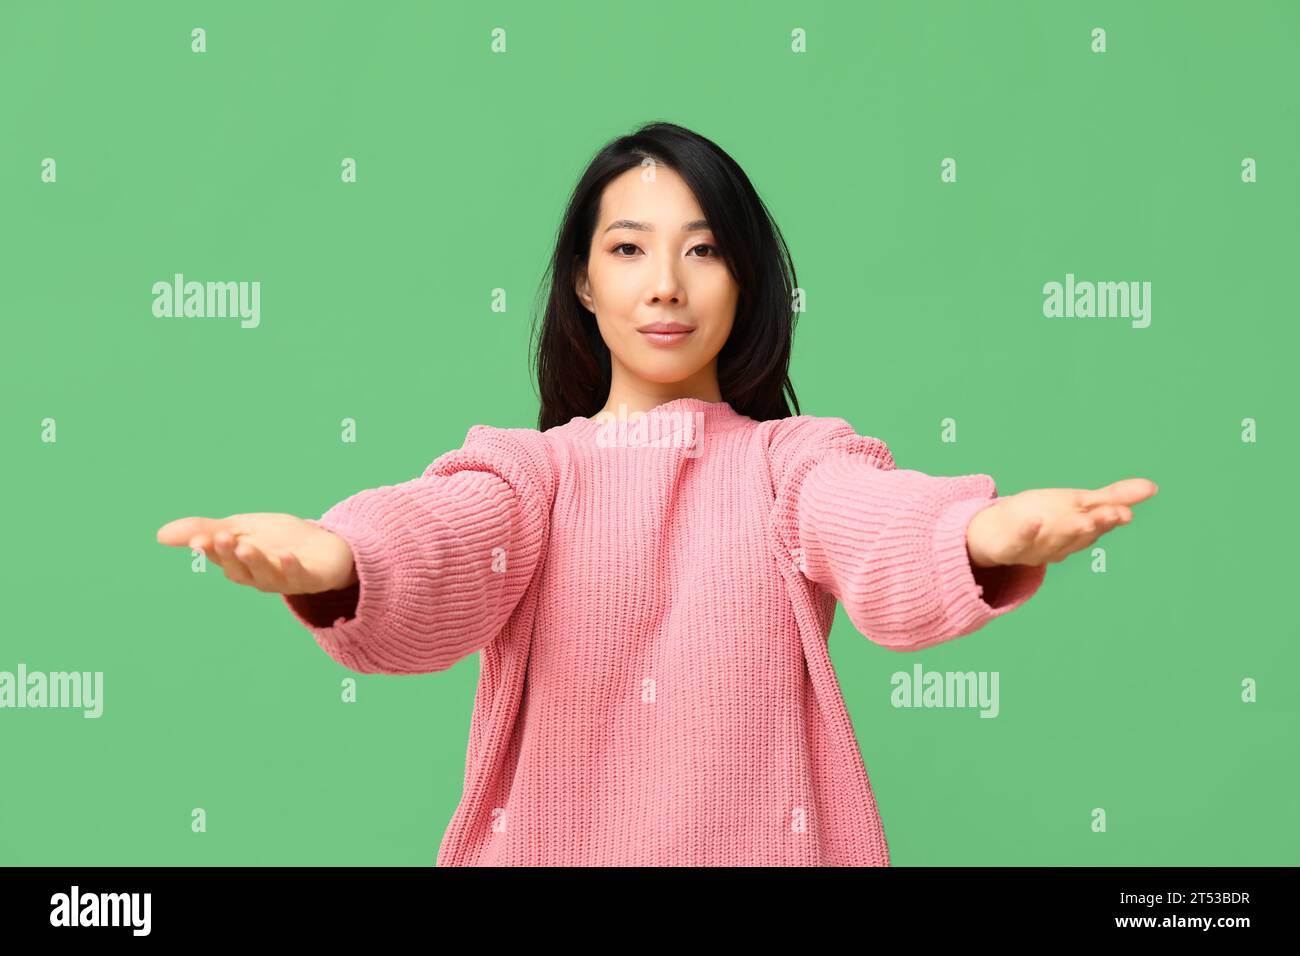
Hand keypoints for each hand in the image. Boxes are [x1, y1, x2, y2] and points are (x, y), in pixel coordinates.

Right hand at [156, 512, 356, 593]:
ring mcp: (284, 579)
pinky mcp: (310, 578)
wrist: (325, 547)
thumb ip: (205, 530)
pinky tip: (286, 555)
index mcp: (240, 564)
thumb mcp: (241, 528)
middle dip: (229, 554)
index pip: (220, 558)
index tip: (198, 539)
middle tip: (220, 537)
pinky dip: (292, 567)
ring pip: (266, 575)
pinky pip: (299, 576)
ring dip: (255, 561)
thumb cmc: (279, 539)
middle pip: (240, 569)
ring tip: (246, 546)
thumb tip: (159, 535)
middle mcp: (259, 576)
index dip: (210, 549)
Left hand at [966, 478, 1157, 567]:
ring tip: (1082, 519)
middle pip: (1078, 536)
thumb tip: (1153, 486)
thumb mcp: (1078, 504)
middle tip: (1110, 515)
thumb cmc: (1043, 518)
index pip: (1097, 525)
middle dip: (1093, 526)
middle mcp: (1060, 544)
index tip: (1124, 512)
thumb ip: (1113, 498)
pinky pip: (1019, 541)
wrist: (995, 533)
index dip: (1110, 519)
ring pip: (1054, 542)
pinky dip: (1027, 532)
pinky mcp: (1009, 546)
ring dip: (1068, 531)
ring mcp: (1034, 547)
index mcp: (1079, 534)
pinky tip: (1033, 520)